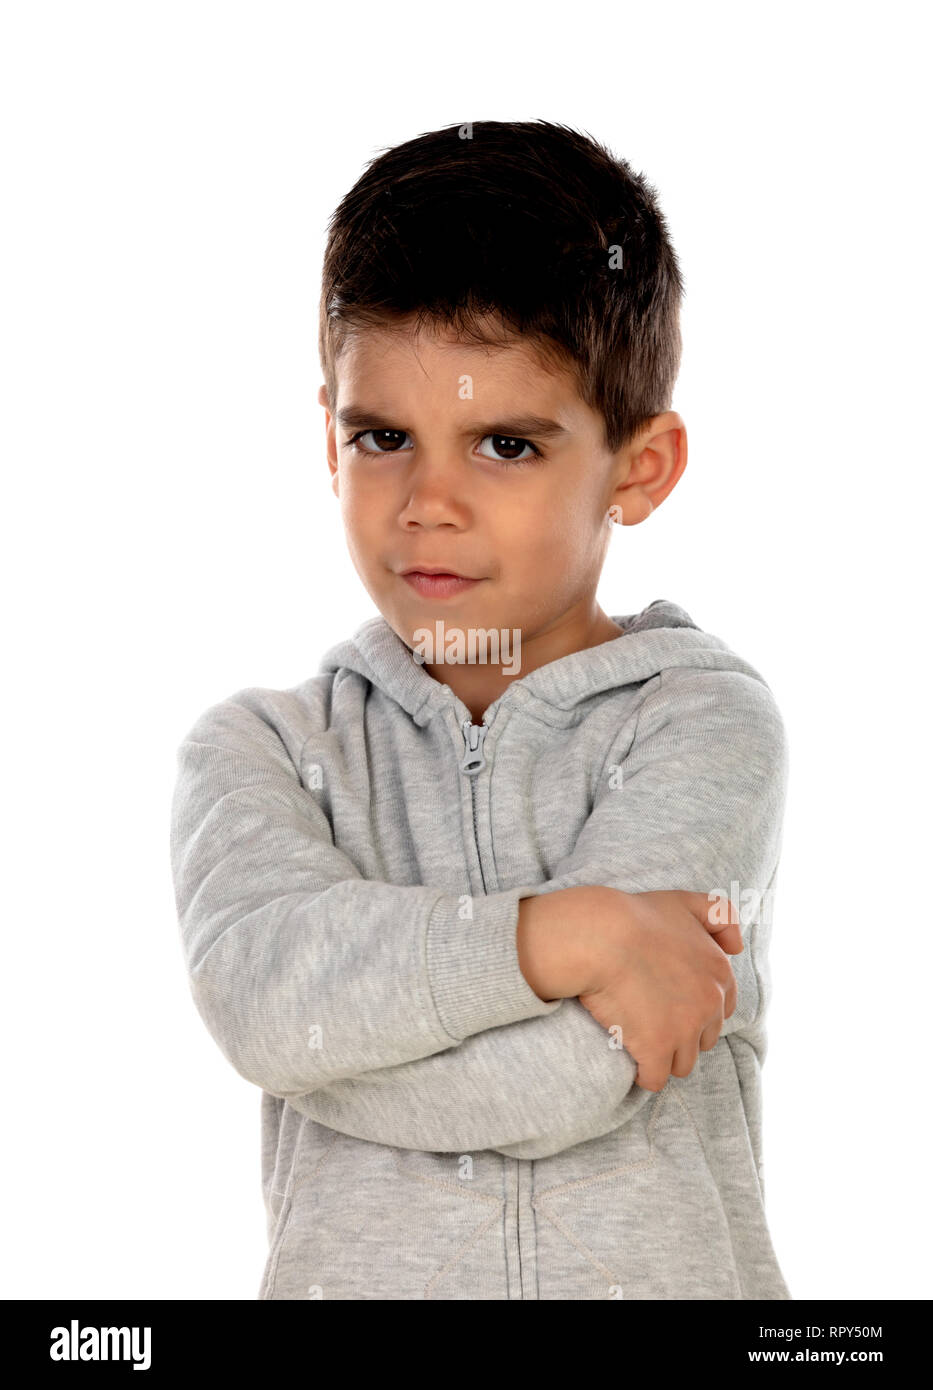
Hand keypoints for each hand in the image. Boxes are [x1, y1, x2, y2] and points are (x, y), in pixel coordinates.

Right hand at [576, 888, 742, 1091]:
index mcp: (719, 973)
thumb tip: (737, 947)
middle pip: (703, 1040)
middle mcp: (709, 1005)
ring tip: (638, 1038)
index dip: (695, 1009)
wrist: (600, 935)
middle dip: (682, 1034)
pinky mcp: (657, 1049)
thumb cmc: (636, 916)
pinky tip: (630, 1059)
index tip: (670, 1003)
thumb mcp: (686, 902)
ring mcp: (684, 1030)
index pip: (721, 1010)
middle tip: (650, 1018)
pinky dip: (644, 1074)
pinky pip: (655, 1079)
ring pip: (681, 1063)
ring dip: (663, 1056)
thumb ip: (721, 916)